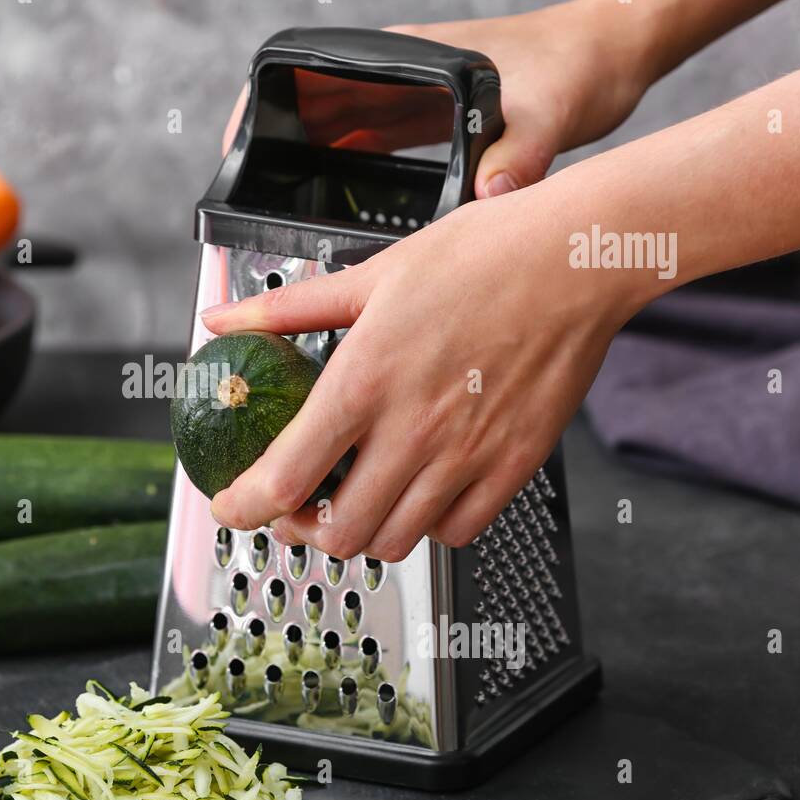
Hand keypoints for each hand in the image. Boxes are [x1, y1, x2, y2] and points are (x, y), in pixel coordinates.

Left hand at [200, 186, 639, 559]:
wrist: (576, 259)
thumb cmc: (481, 256)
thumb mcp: (371, 274)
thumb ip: (288, 309)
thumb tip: (222, 320)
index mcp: (364, 381)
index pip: (283, 478)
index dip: (244, 509)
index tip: (232, 509)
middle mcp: (411, 430)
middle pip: (337, 532)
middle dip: (302, 530)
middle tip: (297, 507)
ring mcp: (465, 456)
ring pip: (394, 542)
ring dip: (362, 532)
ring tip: (356, 501)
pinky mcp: (512, 467)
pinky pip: (456, 532)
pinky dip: (427, 527)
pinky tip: (418, 492)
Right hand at [222, 0, 649, 197]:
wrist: (615, 54)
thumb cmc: (580, 64)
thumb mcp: (551, 110)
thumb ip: (521, 153)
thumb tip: (492, 194)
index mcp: (406, 59)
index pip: (310, 72)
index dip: (263, 102)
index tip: (236, 138)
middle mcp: (399, 74)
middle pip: (316, 111)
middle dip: (280, 151)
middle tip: (258, 202)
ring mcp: (412, 97)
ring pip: (340, 133)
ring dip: (313, 169)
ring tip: (290, 216)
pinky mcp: (429, 121)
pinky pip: (372, 149)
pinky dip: (350, 177)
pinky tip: (346, 214)